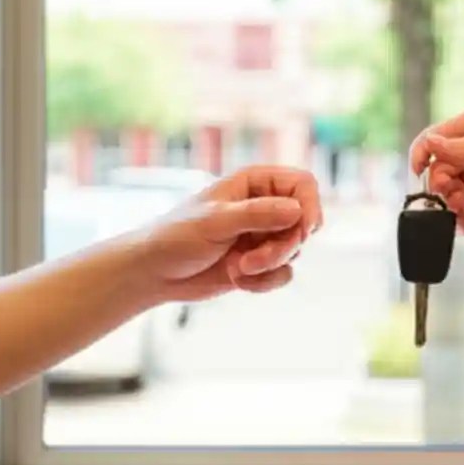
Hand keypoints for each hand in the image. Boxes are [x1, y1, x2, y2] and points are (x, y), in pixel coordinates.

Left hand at [132, 165, 322, 302]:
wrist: (154, 272)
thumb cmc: (176, 236)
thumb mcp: (214, 221)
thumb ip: (256, 214)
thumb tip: (296, 211)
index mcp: (254, 182)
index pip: (303, 184)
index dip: (309, 206)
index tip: (300, 231)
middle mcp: (264, 206)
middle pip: (304, 221)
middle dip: (284, 246)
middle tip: (255, 259)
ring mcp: (264, 235)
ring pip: (295, 251)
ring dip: (270, 265)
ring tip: (239, 269)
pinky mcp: (260, 263)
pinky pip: (283, 274)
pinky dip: (264, 282)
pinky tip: (238, 281)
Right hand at [409, 107, 463, 234]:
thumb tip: (432, 144)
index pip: (441, 136)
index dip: (426, 149)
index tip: (420, 165)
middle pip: (440, 169)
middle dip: (435, 179)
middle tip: (445, 190)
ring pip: (448, 196)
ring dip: (443, 202)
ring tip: (455, 206)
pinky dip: (455, 224)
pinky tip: (458, 222)